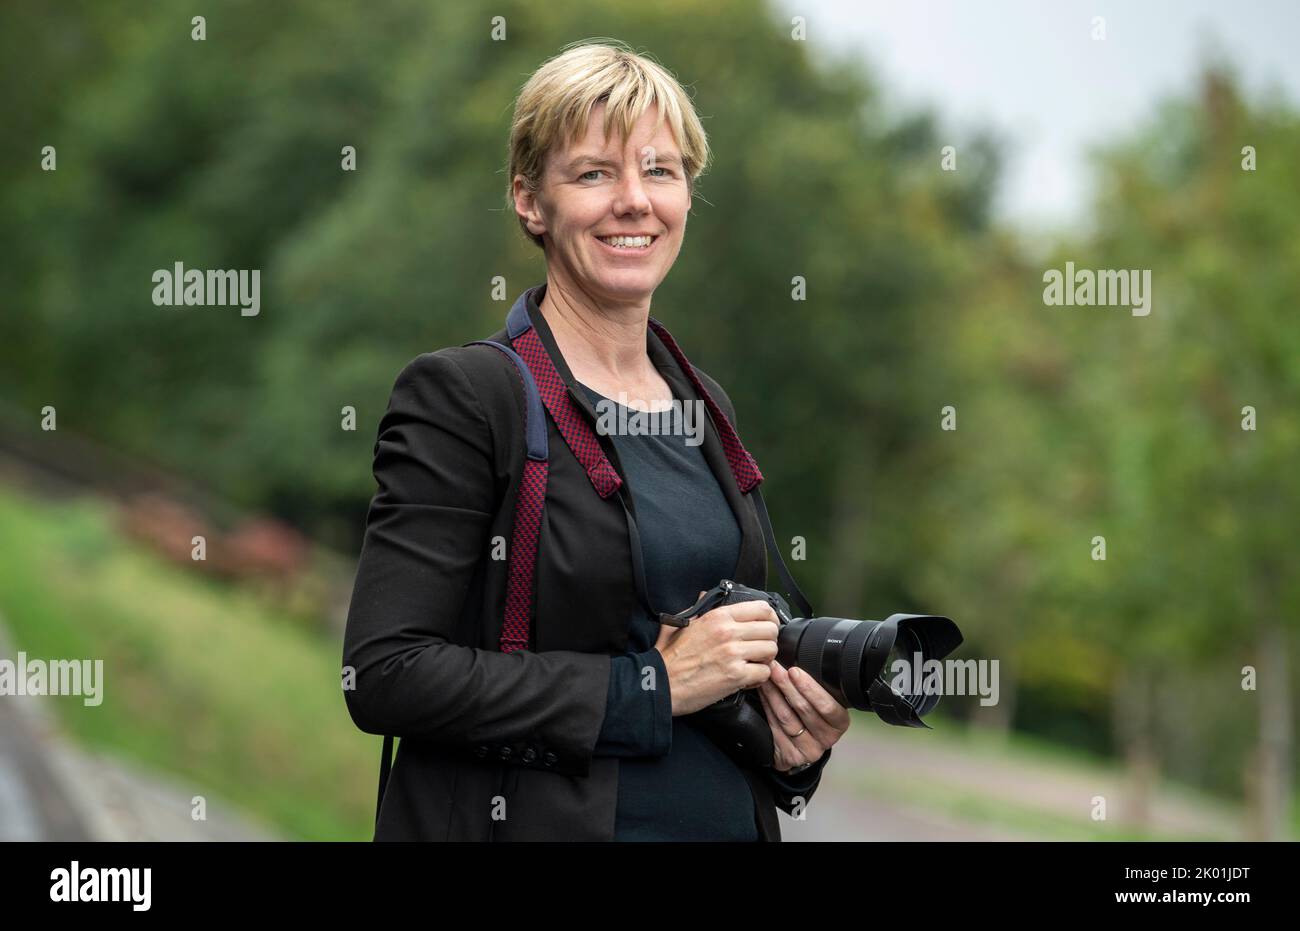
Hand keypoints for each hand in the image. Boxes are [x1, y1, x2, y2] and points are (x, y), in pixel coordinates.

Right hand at [655, 590, 779, 715]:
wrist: (661, 684)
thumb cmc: (669, 658)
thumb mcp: (680, 623)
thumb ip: (696, 608)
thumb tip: (704, 595)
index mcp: (717, 617)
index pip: (761, 608)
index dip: (770, 617)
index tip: (766, 625)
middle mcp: (728, 632)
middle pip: (771, 629)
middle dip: (769, 640)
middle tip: (760, 648)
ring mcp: (733, 654)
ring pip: (771, 650)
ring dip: (766, 659)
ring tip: (754, 663)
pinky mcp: (736, 676)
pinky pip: (764, 673)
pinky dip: (759, 678)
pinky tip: (748, 679)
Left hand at [758, 661, 849, 772]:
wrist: (801, 744)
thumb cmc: (813, 715)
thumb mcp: (822, 701)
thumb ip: (816, 687)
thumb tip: (803, 656)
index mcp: (839, 723)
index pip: (828, 707)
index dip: (810, 688)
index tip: (795, 671)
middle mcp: (826, 738)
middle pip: (804, 709)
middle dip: (786, 685)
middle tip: (774, 667)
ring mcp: (807, 749)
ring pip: (786, 717)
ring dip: (773, 693)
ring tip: (765, 676)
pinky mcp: (789, 755)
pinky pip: (774, 726)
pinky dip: (767, 706)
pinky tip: (762, 693)